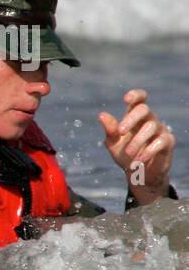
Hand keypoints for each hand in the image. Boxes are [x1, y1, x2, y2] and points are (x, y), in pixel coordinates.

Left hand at [99, 89, 174, 205]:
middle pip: (144, 109)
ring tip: (128, 153)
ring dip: (137, 140)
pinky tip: (140, 159)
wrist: (137, 174)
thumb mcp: (113, 143)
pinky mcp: (168, 142)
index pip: (140, 100)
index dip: (135, 95)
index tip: (126, 99)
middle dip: (130, 119)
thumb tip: (102, 114)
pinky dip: (148, 151)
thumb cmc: (125, 154)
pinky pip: (161, 141)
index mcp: (135, 117)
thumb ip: (110, 130)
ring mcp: (160, 130)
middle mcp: (149, 120)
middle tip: (120, 132)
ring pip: (151, 126)